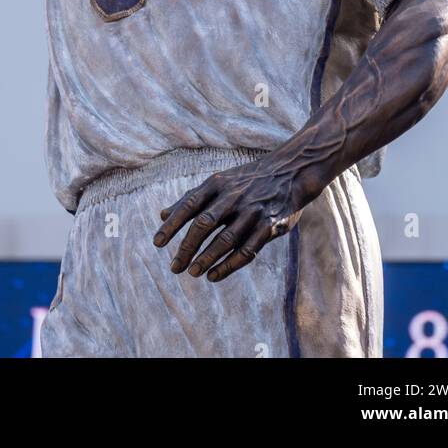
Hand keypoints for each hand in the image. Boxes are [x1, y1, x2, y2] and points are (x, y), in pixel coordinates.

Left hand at [153, 156, 303, 282]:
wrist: (290, 172)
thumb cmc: (247, 180)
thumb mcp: (218, 182)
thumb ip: (191, 199)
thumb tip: (162, 215)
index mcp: (218, 184)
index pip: (189, 205)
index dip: (173, 225)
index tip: (157, 244)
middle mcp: (233, 196)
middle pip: (205, 224)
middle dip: (187, 247)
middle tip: (174, 267)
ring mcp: (252, 211)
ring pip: (225, 240)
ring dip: (206, 258)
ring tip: (192, 273)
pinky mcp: (269, 226)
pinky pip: (247, 250)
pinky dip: (228, 265)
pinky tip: (214, 275)